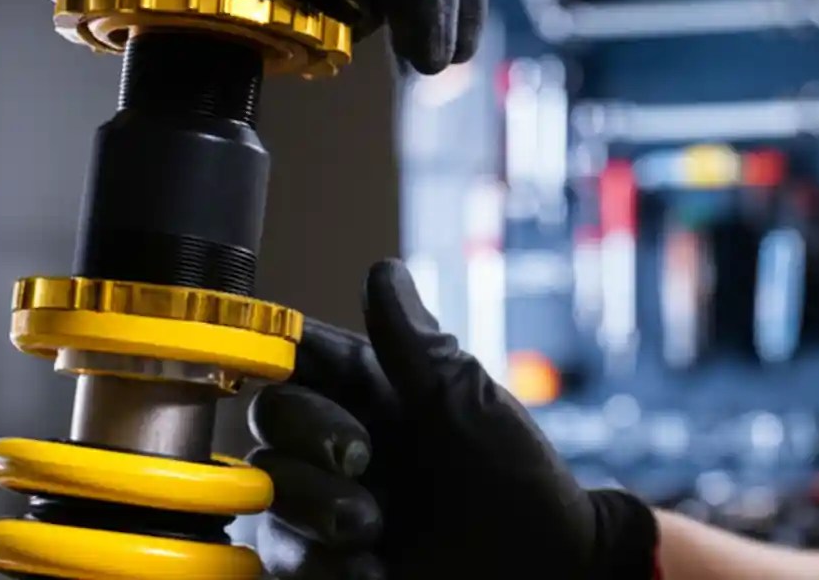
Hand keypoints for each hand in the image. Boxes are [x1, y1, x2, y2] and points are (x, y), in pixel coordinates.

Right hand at [246, 258, 658, 577]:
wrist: (551, 577)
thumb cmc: (524, 487)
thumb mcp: (470, 406)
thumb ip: (414, 346)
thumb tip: (381, 270)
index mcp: (375, 394)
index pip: (300, 356)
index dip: (285, 355)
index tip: (286, 364)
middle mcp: (343, 445)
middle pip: (272, 416)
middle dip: (308, 434)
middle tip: (362, 461)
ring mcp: (330, 506)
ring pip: (267, 485)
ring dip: (312, 504)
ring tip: (372, 529)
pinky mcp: (326, 564)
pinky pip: (280, 555)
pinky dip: (314, 563)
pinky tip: (369, 571)